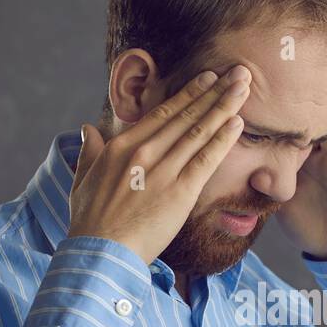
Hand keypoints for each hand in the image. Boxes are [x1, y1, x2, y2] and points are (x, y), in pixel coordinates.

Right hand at [68, 65, 251, 263]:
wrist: (101, 253)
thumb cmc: (91, 221)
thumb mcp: (82, 179)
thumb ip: (89, 150)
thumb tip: (88, 128)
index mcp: (121, 146)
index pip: (162, 113)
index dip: (188, 93)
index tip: (207, 78)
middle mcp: (144, 152)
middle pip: (186, 115)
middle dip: (215, 91)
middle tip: (239, 73)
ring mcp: (163, 170)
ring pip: (199, 131)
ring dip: (224, 107)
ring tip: (243, 87)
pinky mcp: (180, 192)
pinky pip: (206, 159)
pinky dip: (223, 139)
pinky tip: (238, 123)